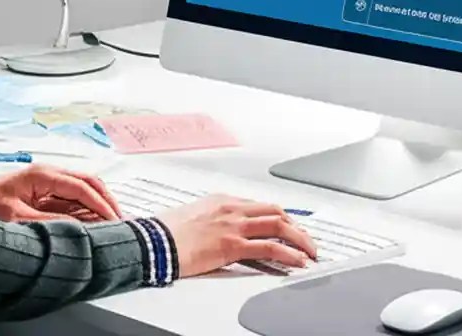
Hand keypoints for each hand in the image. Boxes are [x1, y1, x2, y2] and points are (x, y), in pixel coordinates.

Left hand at [0, 164, 123, 222]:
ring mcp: (49, 181)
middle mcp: (51, 174)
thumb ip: (47, 223)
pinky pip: (73, 197)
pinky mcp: (46, 191)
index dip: (100, 204)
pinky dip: (88, 208)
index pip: (82, 187)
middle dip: (107, 200)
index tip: (114, 220)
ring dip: (99, 203)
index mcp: (44, 175)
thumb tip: (77, 229)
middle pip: (89, 182)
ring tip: (113, 221)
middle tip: (121, 219)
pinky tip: (95, 221)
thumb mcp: (16, 218)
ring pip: (84, 188)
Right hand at [157, 195, 317, 276]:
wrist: (152, 242)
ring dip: (300, 239)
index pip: (260, 206)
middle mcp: (231, 208)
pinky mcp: (231, 244)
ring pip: (279, 225)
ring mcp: (233, 225)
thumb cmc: (164, 233)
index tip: (289, 226)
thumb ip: (212, 221)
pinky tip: (298, 261)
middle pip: (275, 211)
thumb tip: (221, 231)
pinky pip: (270, 247)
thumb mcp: (192, 218)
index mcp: (221, 201)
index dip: (279, 217)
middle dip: (295, 225)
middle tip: (305, 238)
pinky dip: (289, 254)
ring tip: (310, 251)